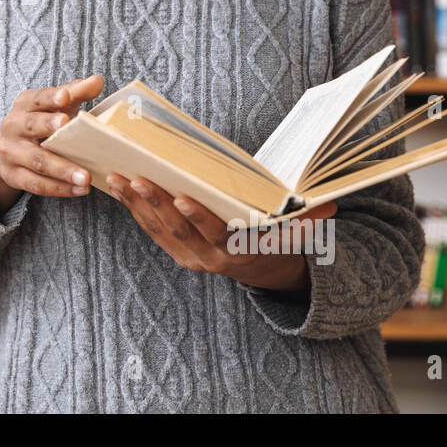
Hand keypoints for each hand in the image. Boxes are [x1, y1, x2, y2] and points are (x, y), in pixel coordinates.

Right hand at [0, 75, 104, 213]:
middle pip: (31, 126)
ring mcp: (11, 153)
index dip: (51, 97)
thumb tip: (97, 81)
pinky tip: (80, 190)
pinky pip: (37, 185)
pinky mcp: (13, 176)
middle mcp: (12, 126)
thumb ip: (76, 93)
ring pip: (37, 161)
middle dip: (49, 126)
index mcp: (24, 104)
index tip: (65, 97)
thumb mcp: (55, 105)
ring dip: (62, 170)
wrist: (7, 149)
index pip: (38, 98)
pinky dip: (60, 189)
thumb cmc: (40, 122)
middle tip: (67, 126)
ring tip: (87, 177)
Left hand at [105, 172, 337, 292]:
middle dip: (154, 203)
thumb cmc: (275, 237)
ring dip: (135, 204)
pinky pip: (150, 231)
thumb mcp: (294, 231)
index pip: (214, 234)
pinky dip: (133, 209)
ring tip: (116, 178)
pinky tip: (119, 188)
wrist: (263, 269)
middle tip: (136, 177)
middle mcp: (209, 258)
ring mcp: (189, 257)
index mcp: (237, 251)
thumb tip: (330, 206)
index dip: (198, 217)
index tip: (182, 198)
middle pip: (177, 230)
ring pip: (157, 230)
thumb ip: (307, 219)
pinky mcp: (175, 252)